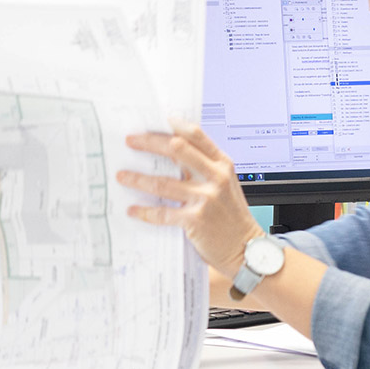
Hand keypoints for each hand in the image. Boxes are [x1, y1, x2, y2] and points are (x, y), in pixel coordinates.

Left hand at [118, 122, 263, 275]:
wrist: (247, 248)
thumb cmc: (232, 217)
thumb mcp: (226, 185)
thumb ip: (205, 168)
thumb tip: (174, 152)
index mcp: (222, 165)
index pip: (197, 136)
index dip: (175, 126)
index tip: (157, 121)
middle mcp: (215, 177)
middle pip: (177, 150)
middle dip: (149, 143)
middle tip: (130, 141)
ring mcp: (206, 198)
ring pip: (163, 183)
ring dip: (138, 178)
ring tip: (122, 176)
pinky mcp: (195, 220)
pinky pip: (163, 213)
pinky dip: (145, 212)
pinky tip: (133, 210)